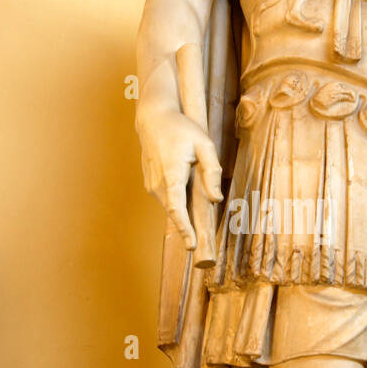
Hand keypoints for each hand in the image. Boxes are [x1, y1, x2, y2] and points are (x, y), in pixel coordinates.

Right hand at [135, 102, 222, 249]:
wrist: (153, 119)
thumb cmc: (181, 129)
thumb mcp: (203, 144)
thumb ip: (212, 171)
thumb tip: (215, 199)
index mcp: (172, 175)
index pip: (177, 209)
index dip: (185, 229)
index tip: (191, 245)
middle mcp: (158, 184)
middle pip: (176, 212)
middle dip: (188, 228)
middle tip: (202, 247)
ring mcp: (152, 185)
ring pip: (172, 206)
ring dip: (184, 214)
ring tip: (196, 223)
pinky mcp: (151, 184)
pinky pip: (168, 199)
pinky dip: (178, 203)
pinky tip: (187, 198)